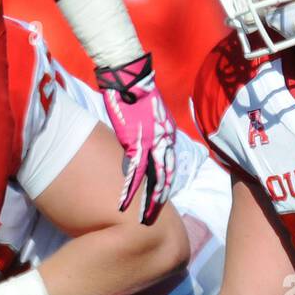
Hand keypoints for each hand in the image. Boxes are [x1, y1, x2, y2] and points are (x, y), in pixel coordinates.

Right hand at [96, 52, 176, 224]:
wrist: (130, 76)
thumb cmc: (135, 91)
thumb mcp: (148, 115)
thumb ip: (148, 132)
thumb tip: (141, 144)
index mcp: (167, 135)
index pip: (169, 167)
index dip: (165, 186)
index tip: (161, 202)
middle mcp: (164, 142)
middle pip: (165, 178)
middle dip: (160, 200)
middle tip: (154, 218)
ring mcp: (152, 143)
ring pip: (153, 179)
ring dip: (148, 201)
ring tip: (144, 218)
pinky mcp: (136, 142)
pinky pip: (135, 171)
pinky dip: (130, 188)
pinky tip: (125, 201)